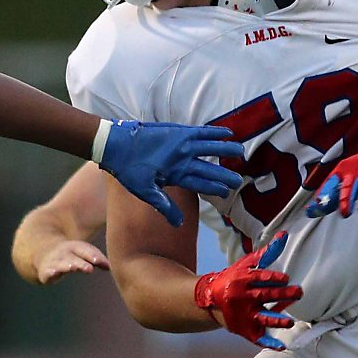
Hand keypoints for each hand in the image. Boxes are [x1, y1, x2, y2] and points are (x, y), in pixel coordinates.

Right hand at [32, 239, 108, 282]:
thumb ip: (97, 259)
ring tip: (72, 267)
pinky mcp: (46, 271)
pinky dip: (50, 272)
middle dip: (81, 263)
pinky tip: (53, 273)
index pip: (85, 251)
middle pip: (74, 258)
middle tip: (89, 269)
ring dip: (67, 266)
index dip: (92, 256)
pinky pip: (48, 271)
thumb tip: (110, 267)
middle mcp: (65, 253)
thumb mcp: (84, 253)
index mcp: (76, 247)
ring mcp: (55, 261)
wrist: (44, 252)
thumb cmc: (71, 254)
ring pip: (61, 264)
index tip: (98, 261)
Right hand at [95, 119, 243, 225]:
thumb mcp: (146, 192)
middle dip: (224, 174)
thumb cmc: (128, 171)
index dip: (214, 187)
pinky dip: (214, 133)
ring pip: (208, 149)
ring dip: (224, 150)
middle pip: (208, 168)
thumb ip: (165, 207)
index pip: (200, 183)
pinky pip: (200, 133)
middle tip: (240, 179)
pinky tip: (228, 133)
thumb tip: (179, 224)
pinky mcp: (178, 133)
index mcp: (175, 176)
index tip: (227, 192)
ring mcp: (181, 147)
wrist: (117, 147)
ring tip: (240, 151)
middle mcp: (181, 162)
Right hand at [192, 232, 301, 348]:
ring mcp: (244, 315)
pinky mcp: (246, 329)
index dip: (271, 278)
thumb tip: (284, 237)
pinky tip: (281, 346)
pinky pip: (258, 337)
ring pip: (262, 318)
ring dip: (276, 320)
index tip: (285, 278)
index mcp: (242, 281)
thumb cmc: (233, 279)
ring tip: (290, 322)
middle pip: (264, 297)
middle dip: (282, 295)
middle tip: (298, 291)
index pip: (258, 278)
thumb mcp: (246, 265)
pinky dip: (269, 342)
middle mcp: (243, 299)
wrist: (211, 301)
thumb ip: (266, 253)